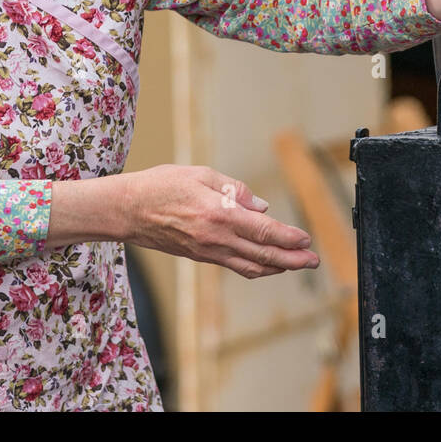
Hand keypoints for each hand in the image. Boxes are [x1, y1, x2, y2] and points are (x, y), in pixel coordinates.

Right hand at [119, 165, 319, 279]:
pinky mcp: (199, 257)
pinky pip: (234, 265)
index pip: (263, 231)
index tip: (306, 240)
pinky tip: (266, 264)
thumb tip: (262, 208)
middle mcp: (215, 238)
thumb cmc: (161, 185)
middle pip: (262, 254)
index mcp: (219, 214)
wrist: (127, 210)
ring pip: (250, 266)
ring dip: (277, 267)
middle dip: (292, 259)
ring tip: (296, 265)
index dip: (288, 238)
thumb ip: (236, 190)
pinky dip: (255, 267)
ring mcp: (207, 251)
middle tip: (313, 261)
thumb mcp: (201, 174)